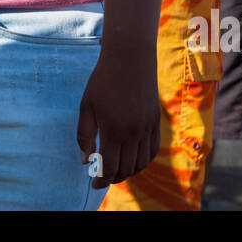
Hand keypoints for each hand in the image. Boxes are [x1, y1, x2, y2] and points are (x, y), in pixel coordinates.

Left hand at [76, 41, 160, 189]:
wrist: (130, 58)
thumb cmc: (103, 80)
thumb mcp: (86, 106)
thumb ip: (85, 135)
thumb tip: (85, 161)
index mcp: (113, 129)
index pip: (110, 167)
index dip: (101, 180)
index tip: (94, 184)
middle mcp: (133, 132)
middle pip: (127, 168)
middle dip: (113, 178)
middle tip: (102, 178)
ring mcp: (147, 127)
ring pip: (141, 163)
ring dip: (129, 171)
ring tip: (116, 170)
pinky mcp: (155, 121)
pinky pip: (152, 150)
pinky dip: (143, 160)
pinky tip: (133, 159)